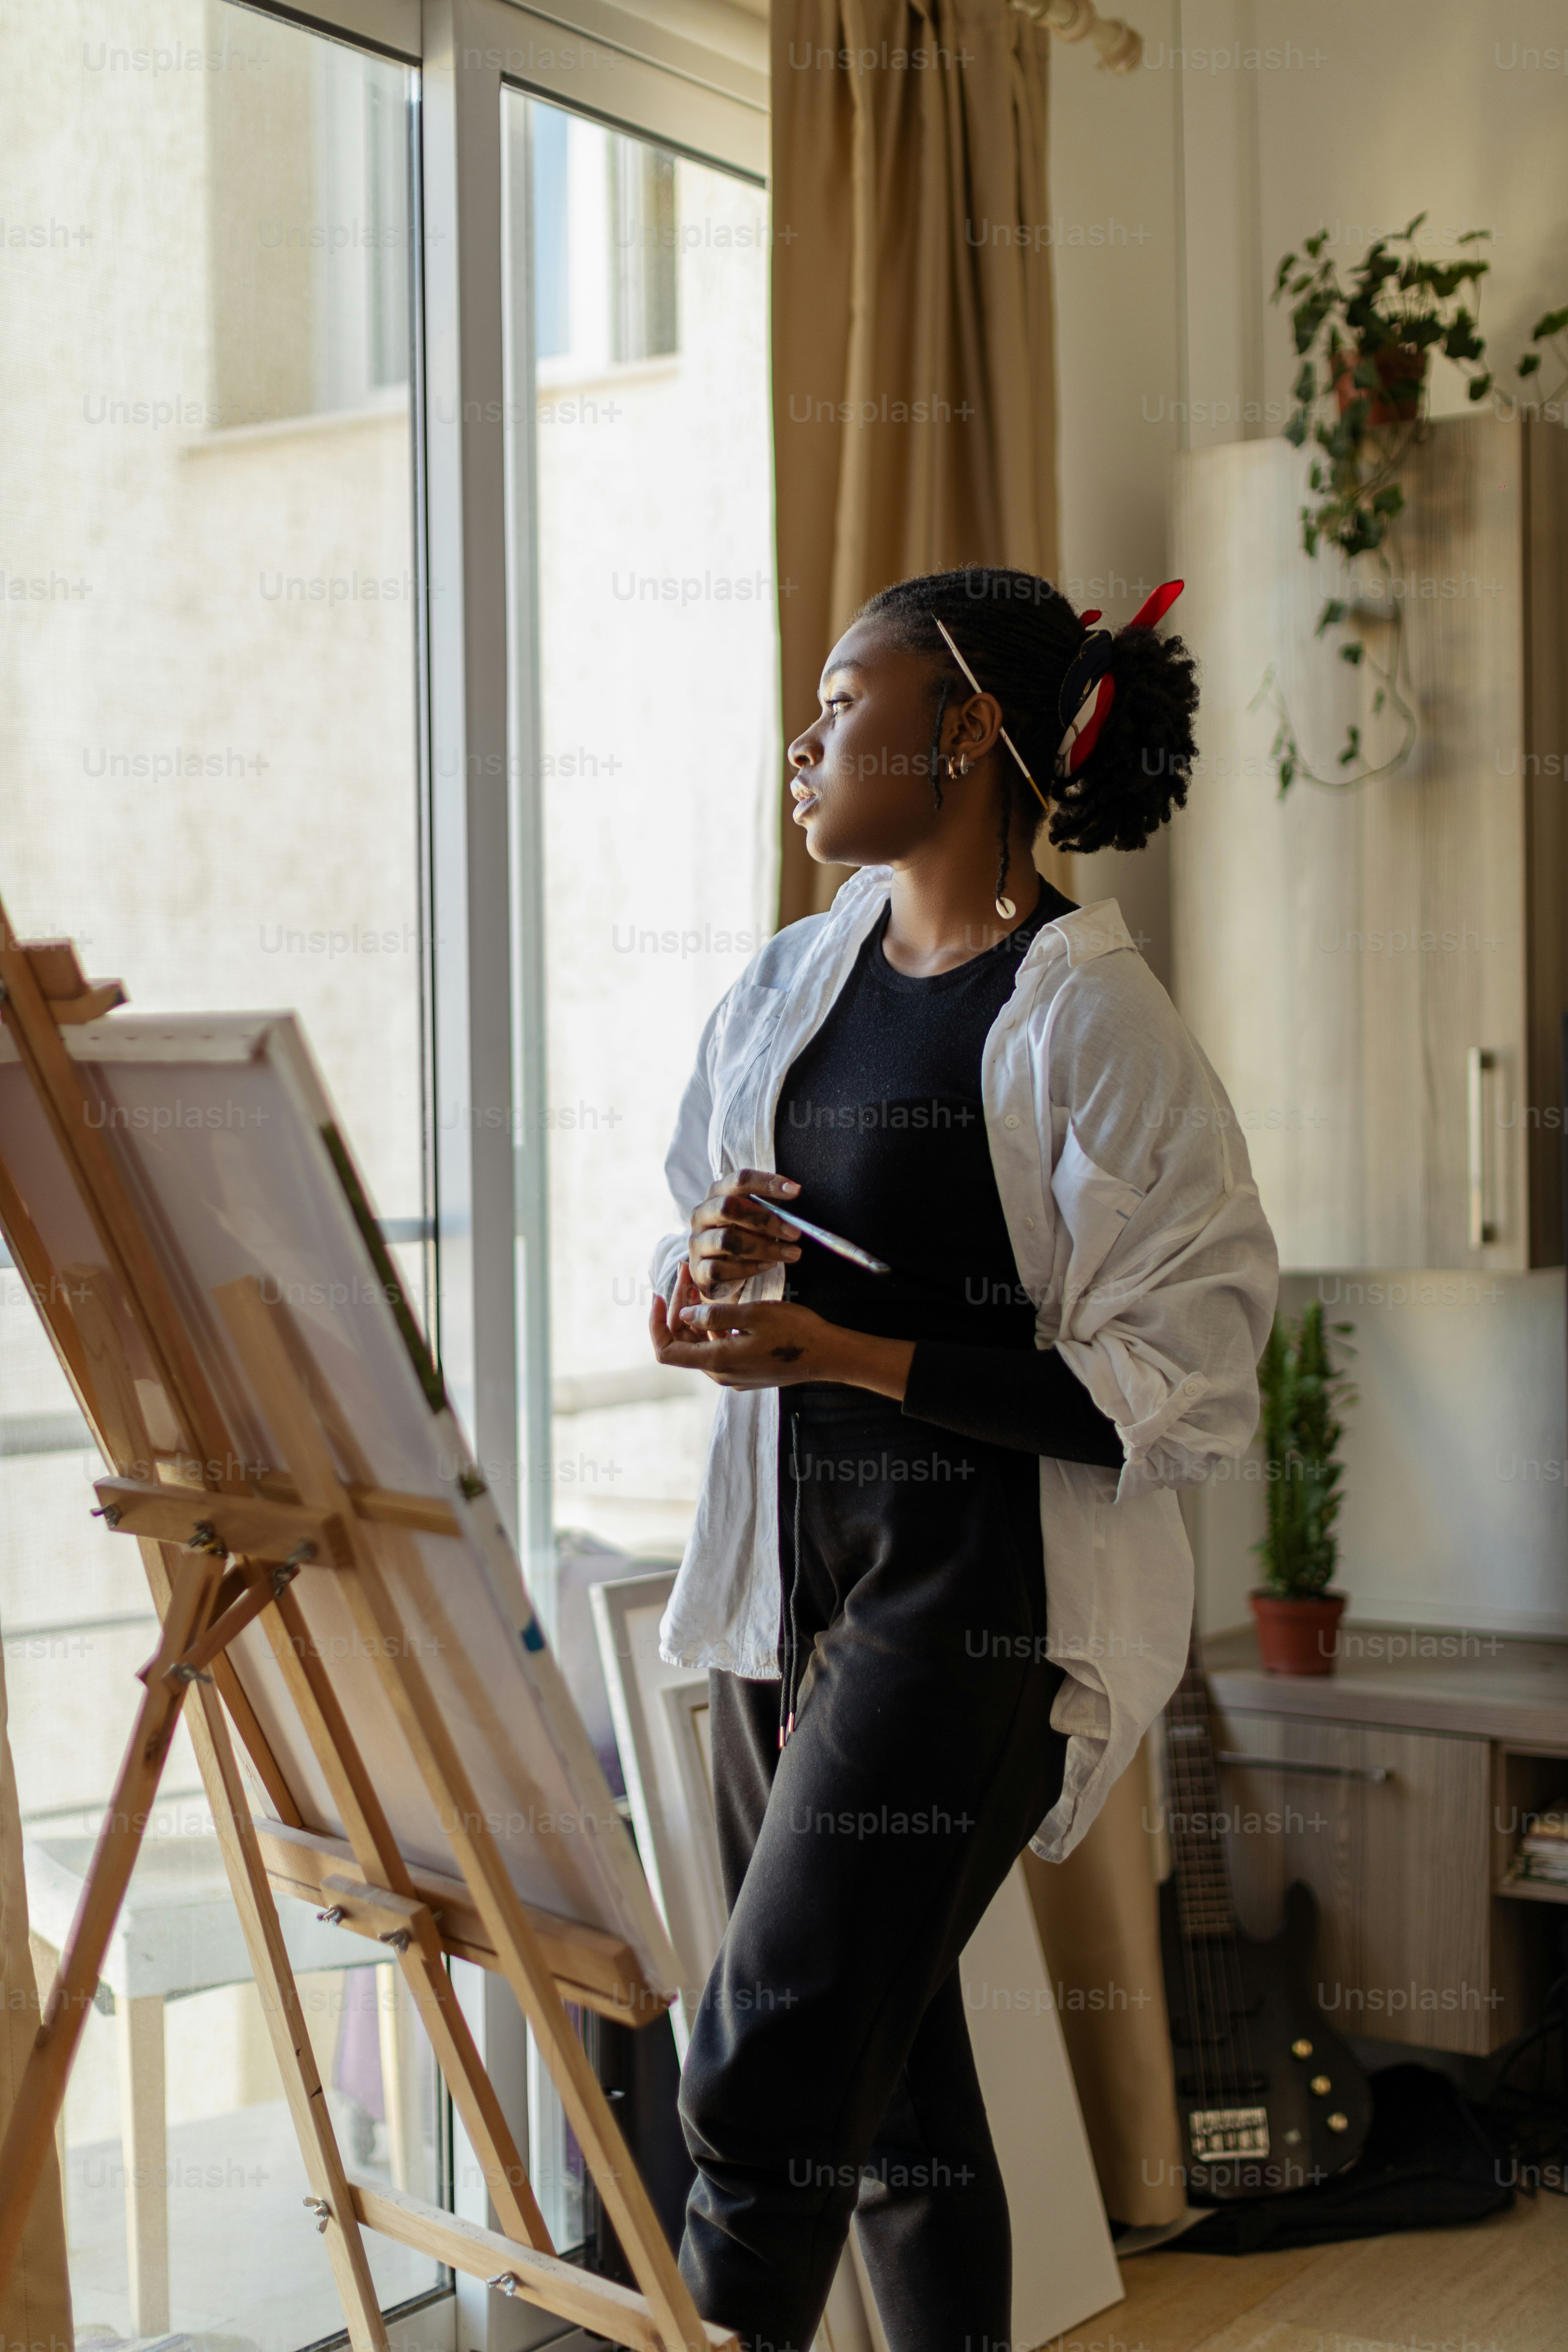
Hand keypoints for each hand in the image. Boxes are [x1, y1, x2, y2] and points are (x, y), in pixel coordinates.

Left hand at [650, 1273, 913, 1398]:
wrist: (829, 1355)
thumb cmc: (796, 1332)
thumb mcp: (754, 1315)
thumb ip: (714, 1315)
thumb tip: (683, 1314)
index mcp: (718, 1361)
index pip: (666, 1350)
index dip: (655, 1324)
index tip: (656, 1295)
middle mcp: (720, 1374)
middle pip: (683, 1343)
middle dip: (679, 1308)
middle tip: (686, 1273)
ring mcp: (733, 1374)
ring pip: (700, 1343)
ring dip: (695, 1314)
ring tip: (700, 1283)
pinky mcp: (745, 1370)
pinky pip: (718, 1347)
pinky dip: (713, 1325)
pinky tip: (722, 1304)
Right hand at [687, 1167, 802, 1301]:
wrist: (715, 1271)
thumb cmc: (740, 1235)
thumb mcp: (754, 1215)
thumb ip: (769, 1204)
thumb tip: (792, 1191)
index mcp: (717, 1194)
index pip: (740, 1180)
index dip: (767, 1183)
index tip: (795, 1190)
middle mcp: (702, 1214)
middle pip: (728, 1207)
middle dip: (765, 1219)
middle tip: (795, 1233)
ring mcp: (697, 1242)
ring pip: (727, 1240)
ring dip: (765, 1248)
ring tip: (791, 1253)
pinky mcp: (699, 1269)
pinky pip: (722, 1268)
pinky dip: (749, 1268)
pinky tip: (768, 1265)